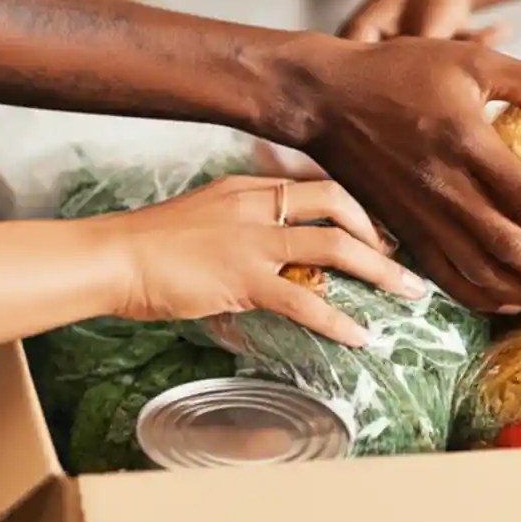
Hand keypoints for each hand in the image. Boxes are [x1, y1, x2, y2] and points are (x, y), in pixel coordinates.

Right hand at [100, 176, 427, 346]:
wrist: (112, 257)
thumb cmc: (149, 243)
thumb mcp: (204, 213)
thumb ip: (241, 220)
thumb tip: (272, 244)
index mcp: (249, 188)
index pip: (317, 186)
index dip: (356, 208)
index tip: (377, 231)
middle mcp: (258, 205)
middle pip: (339, 205)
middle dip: (380, 232)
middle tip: (405, 260)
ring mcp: (254, 241)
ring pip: (335, 246)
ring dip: (380, 270)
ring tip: (409, 293)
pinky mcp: (244, 279)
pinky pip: (305, 299)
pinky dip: (338, 319)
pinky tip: (359, 336)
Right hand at [298, 34, 520, 312]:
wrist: (325, 99)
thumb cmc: (400, 72)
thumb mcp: (472, 60)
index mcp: (466, 142)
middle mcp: (445, 189)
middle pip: (509, 249)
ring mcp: (422, 216)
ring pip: (479, 273)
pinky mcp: (404, 232)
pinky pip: (447, 278)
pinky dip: (481, 296)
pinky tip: (508, 299)